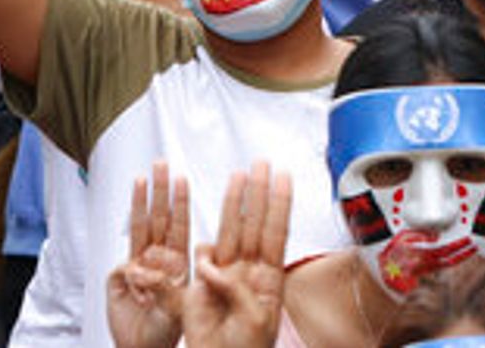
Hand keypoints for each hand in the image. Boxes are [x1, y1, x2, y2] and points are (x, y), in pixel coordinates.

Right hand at [107, 162, 189, 347]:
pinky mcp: (120, 278)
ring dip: (142, 201)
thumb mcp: (180, 309)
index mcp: (179, 263)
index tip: (183, 178)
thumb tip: (146, 268)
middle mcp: (160, 259)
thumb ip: (166, 287)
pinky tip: (137, 274)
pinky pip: (124, 260)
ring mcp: (140, 265)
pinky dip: (128, 263)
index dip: (181, 202)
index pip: (181, 225)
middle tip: (161, 164)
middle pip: (161, 218)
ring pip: (141, 227)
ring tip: (141, 178)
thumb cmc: (168, 330)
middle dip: (161, 190)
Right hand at [182, 162, 292, 347]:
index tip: (284, 177)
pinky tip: (209, 245)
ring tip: (239, 175)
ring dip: (235, 202)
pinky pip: (202, 257)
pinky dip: (205, 245)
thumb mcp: (255, 320)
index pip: (278, 231)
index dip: (281, 204)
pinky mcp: (200, 285)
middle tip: (261, 164)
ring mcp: (226, 274)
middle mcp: (250, 270)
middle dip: (259, 192)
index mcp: (271, 278)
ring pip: (231, 230)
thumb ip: (237, 290)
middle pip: (256, 222)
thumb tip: (213, 266)